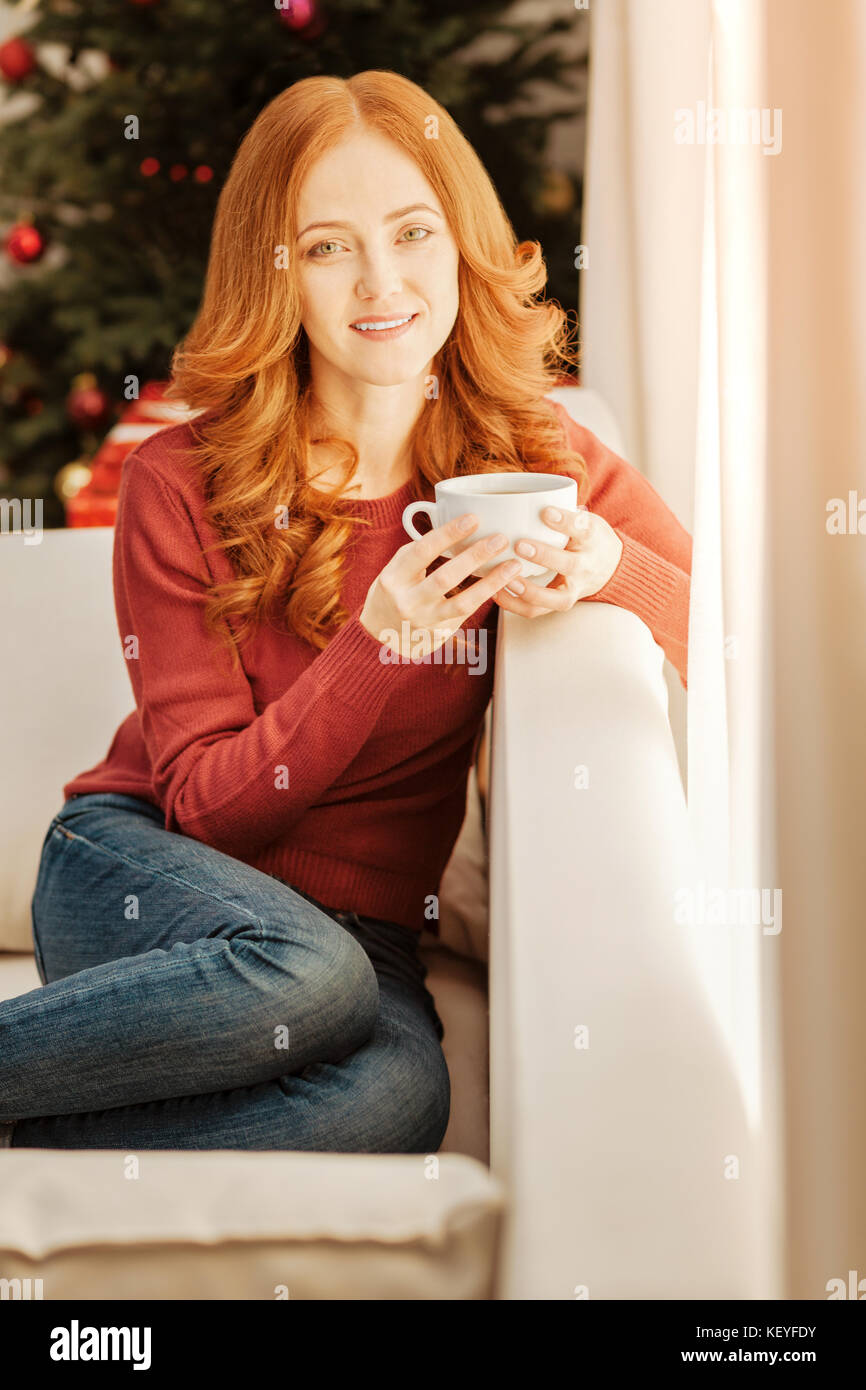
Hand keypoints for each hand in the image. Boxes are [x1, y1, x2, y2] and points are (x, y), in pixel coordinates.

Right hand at [360, 512, 520, 657]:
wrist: (381, 634)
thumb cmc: (394, 590)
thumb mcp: (396, 568)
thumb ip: (421, 550)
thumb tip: (456, 524)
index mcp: (394, 578)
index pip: (422, 551)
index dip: (448, 534)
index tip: (473, 518)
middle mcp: (408, 602)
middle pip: (445, 577)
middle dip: (475, 557)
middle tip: (500, 539)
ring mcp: (425, 621)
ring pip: (463, 602)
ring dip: (491, 582)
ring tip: (513, 565)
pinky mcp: (440, 633)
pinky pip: (469, 612)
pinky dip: (487, 595)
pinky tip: (505, 582)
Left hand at [493, 505, 622, 618]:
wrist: (610, 567)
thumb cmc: (587, 538)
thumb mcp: (584, 519)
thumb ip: (563, 510)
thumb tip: (525, 495)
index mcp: (591, 539)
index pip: (583, 528)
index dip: (565, 521)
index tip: (546, 512)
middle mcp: (586, 566)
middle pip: (570, 564)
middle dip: (545, 556)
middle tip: (520, 544)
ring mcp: (575, 588)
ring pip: (556, 598)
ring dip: (530, 591)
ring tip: (508, 580)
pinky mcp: (560, 603)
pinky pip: (539, 611)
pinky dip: (517, 606)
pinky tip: (497, 593)